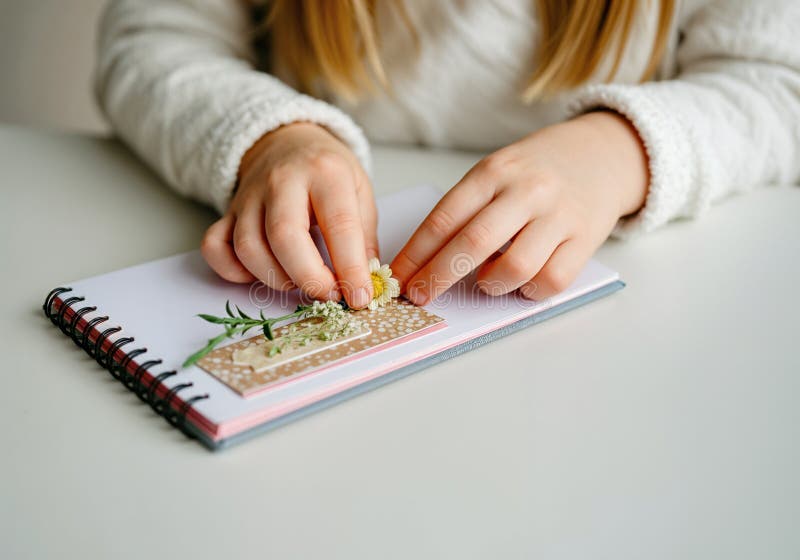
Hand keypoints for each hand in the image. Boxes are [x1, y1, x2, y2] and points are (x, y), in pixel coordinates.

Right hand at [201, 122, 378, 308]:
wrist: (287, 140)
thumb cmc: (327, 172)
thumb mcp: (360, 191)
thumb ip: (364, 237)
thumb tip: (362, 283)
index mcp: (326, 173)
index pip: (339, 225)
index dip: (350, 268)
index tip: (360, 296)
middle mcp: (282, 181)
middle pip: (284, 237)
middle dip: (309, 277)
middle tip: (329, 294)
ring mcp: (249, 197)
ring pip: (248, 247)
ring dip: (276, 278)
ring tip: (301, 283)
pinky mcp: (228, 212)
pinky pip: (215, 246)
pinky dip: (233, 270)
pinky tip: (259, 273)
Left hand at [391, 111, 648, 302]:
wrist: (602, 153)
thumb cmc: (537, 170)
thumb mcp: (497, 172)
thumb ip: (467, 209)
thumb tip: (425, 261)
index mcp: (494, 171)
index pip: (444, 218)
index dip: (415, 254)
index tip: (397, 277)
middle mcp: (526, 190)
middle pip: (473, 243)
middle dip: (438, 277)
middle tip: (420, 296)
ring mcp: (559, 215)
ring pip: (515, 267)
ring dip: (490, 285)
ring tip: (485, 282)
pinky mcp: (586, 238)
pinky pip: (552, 280)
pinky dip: (530, 291)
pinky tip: (522, 283)